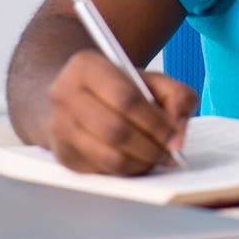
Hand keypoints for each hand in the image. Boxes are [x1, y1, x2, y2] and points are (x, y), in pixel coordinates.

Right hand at [45, 49, 198, 174]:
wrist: (77, 94)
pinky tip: (139, 161)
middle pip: (116, 130)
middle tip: (170, 153)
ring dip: (141, 162)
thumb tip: (179, 129)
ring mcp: (59, 128)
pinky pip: (101, 172)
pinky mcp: (63, 155)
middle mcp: (65, 95)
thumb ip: (176, 95)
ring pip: (108, 157)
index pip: (126, 99)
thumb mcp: (151, 78)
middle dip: (151, 147)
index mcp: (86, 66)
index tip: (176, 137)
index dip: (155, 122)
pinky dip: (127, 171)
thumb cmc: (118, 86)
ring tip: (158, 157)